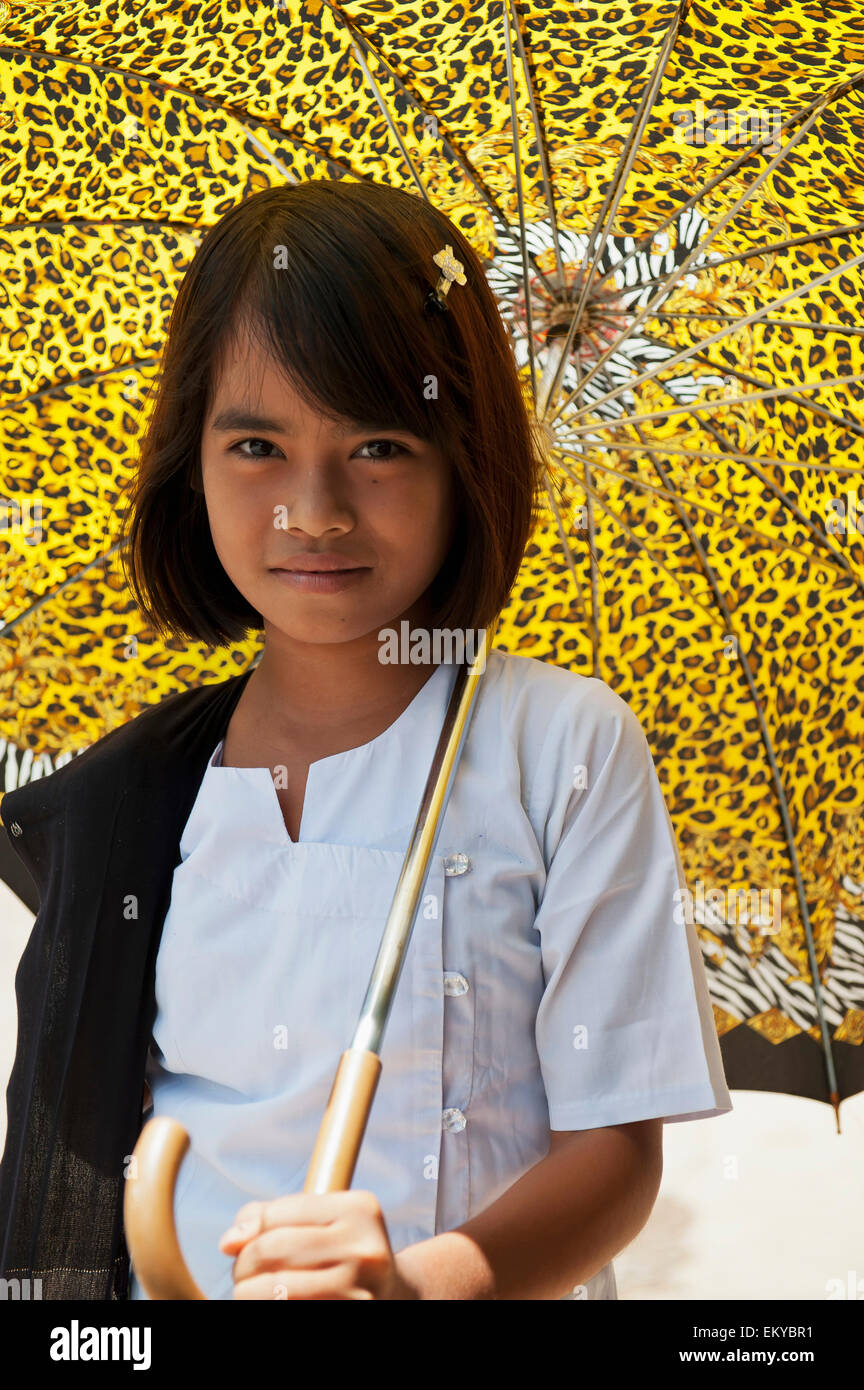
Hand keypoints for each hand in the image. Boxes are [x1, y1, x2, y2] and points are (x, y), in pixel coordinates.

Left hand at [218, 1190, 419, 1299]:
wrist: (394, 1296)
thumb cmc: (342, 1255)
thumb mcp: (320, 1222)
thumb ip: (269, 1218)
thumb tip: (229, 1240)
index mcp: (359, 1209)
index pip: (277, 1214)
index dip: (248, 1232)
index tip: (241, 1246)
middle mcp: (365, 1248)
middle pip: (273, 1249)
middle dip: (243, 1265)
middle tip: (241, 1276)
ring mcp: (360, 1290)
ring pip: (275, 1288)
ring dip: (248, 1293)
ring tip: (250, 1293)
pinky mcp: (353, 1315)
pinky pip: (289, 1310)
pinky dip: (269, 1307)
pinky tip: (271, 1303)